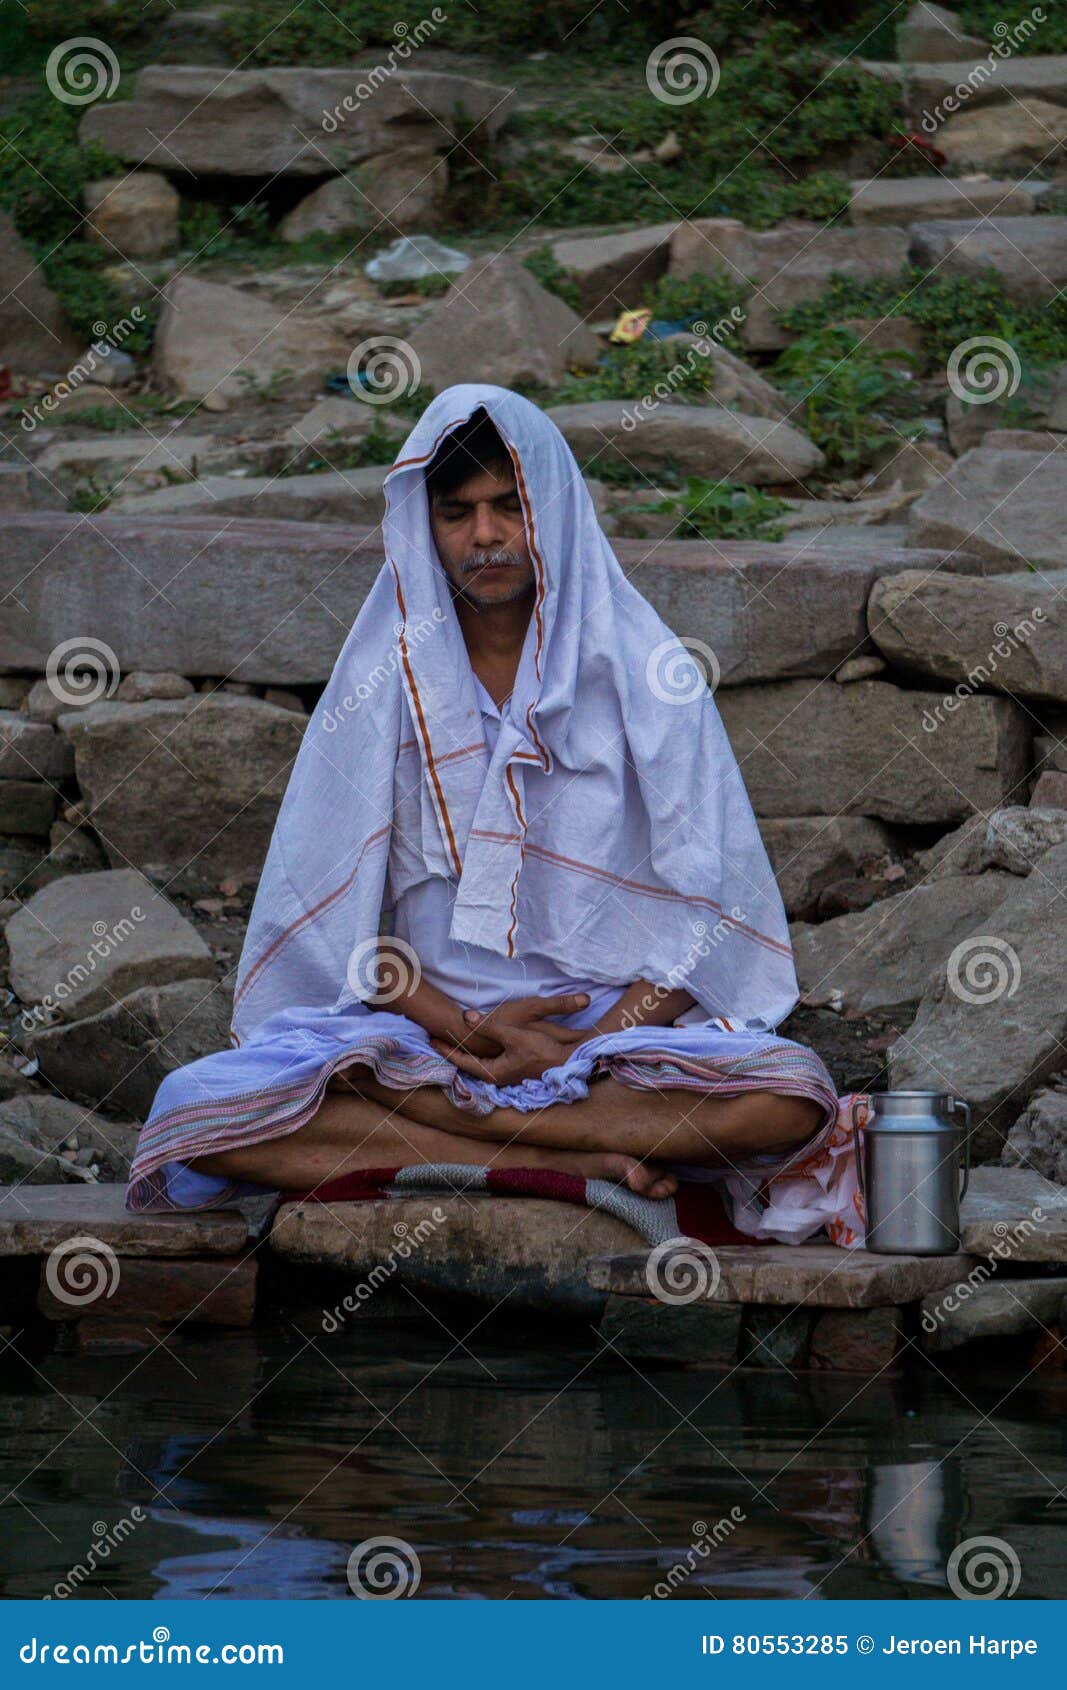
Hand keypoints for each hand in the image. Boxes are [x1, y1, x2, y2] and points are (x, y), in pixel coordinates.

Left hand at [430, 992, 590, 1083]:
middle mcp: (497, 1076)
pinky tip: (474, 1044)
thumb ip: (489, 1026)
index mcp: (493, 1072)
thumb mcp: (514, 1035)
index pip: (462, 1061)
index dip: (446, 1049)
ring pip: (477, 1062)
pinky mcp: (512, 1067)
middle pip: (467, 1063)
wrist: (568, 1059)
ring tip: (450, 1040)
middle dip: (451, 1050)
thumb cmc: (542, 1050)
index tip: (431, 1039)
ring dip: (464, 1051)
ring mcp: (505, 1073)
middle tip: (435, 1039)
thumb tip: (464, 1016)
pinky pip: (488, 1059)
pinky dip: (477, 1051)